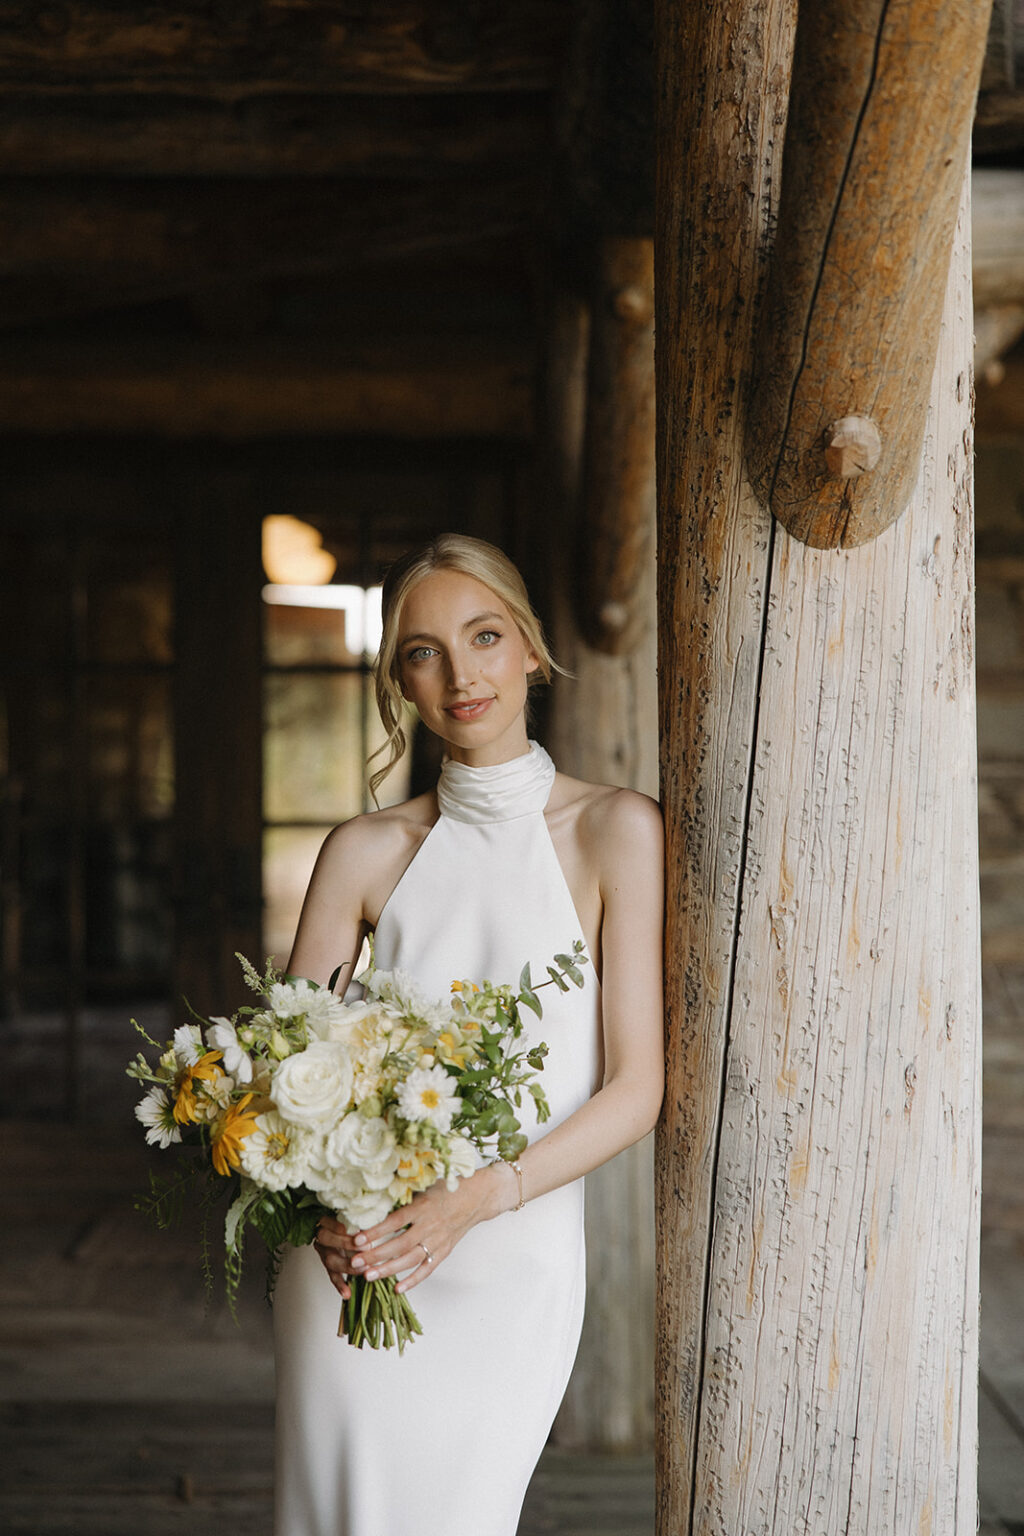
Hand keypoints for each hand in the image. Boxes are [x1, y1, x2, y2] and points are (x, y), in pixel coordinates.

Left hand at [312, 1165, 508, 1297]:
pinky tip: (397, 1288)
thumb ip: (403, 1193)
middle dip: (375, 1254)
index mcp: (423, 1206)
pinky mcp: (444, 1251)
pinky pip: (427, 1269)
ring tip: (367, 1276)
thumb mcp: (424, 1184)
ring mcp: (438, 1240)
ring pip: (410, 1259)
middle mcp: (430, 1225)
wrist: (477, 1197)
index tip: (357, 1238)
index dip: (376, 1231)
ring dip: (388, 1269)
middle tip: (355, 1262)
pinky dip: (413, 1280)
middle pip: (400, 1244)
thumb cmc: (447, 1188)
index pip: (395, 1222)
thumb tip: (374, 1196)